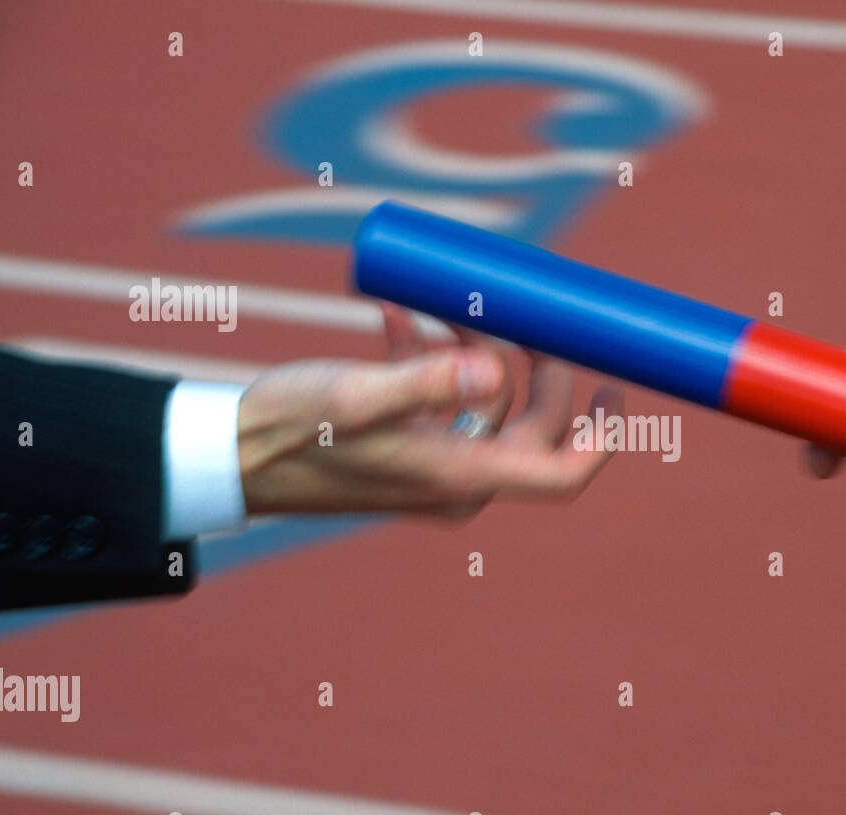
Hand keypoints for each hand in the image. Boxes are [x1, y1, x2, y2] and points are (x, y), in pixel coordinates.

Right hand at [237, 305, 620, 520]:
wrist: (232, 456)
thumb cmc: (292, 432)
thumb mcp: (359, 396)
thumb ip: (427, 380)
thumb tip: (497, 369)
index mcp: (463, 477)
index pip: (564, 472)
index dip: (602, 435)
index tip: (613, 384)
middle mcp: (459, 479)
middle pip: (533, 424)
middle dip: (534, 363)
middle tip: (516, 310)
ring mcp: (434, 465)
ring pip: (489, 403)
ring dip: (476, 348)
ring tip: (436, 304)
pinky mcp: (407, 447)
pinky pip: (446, 400)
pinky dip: (436, 355)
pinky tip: (399, 316)